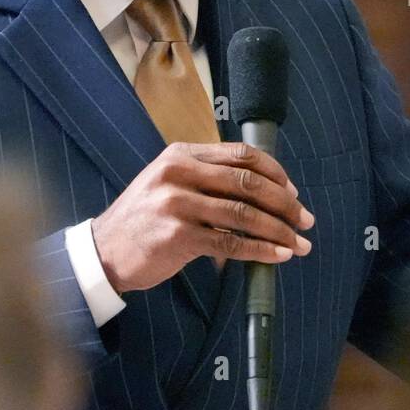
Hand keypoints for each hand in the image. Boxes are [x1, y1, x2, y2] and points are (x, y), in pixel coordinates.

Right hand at [91, 141, 314, 293]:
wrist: (103, 250)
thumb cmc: (144, 217)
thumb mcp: (168, 181)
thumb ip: (207, 177)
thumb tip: (263, 190)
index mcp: (181, 154)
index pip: (241, 155)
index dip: (274, 172)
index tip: (293, 191)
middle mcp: (179, 173)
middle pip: (248, 183)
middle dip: (285, 203)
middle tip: (305, 219)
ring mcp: (177, 204)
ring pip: (244, 214)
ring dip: (279, 230)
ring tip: (300, 242)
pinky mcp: (178, 236)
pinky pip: (231, 243)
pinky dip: (260, 250)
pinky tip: (279, 255)